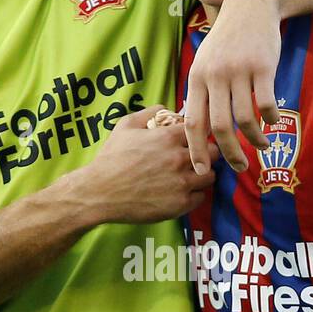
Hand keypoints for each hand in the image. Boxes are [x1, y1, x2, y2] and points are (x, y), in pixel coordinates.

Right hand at [84, 107, 216, 223]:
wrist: (99, 192)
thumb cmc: (110, 159)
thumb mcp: (124, 126)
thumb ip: (147, 112)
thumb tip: (163, 107)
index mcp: (169, 137)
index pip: (202, 130)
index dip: (200, 135)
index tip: (196, 140)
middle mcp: (179, 158)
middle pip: (213, 153)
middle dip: (208, 154)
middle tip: (198, 159)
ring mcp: (181, 182)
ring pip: (210, 176)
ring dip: (202, 175)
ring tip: (190, 177)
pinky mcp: (179, 204)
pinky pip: (200, 197)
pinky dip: (194, 195)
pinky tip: (181, 192)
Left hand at [184, 0, 279, 174]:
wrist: (251, 7)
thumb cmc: (227, 42)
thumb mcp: (205, 63)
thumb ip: (201, 93)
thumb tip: (198, 131)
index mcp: (197, 78)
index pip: (193, 123)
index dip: (196, 151)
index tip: (201, 172)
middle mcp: (215, 76)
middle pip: (220, 127)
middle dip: (230, 153)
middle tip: (239, 167)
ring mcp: (239, 71)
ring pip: (245, 119)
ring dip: (255, 139)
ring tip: (261, 146)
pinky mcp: (263, 66)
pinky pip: (266, 103)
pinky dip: (270, 119)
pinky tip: (272, 122)